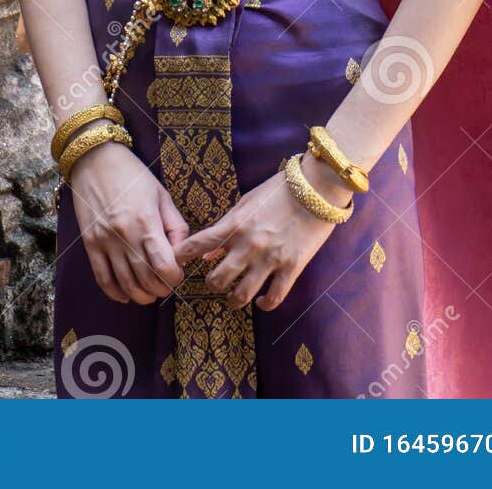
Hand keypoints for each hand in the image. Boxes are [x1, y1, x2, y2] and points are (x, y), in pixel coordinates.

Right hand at [68, 140, 189, 305]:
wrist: (95, 160)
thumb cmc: (133, 175)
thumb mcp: (162, 195)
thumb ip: (175, 226)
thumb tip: (181, 254)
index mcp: (146, 222)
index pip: (164, 266)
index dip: (175, 278)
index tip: (177, 274)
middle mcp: (125, 236)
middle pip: (147, 280)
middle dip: (160, 289)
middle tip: (165, 285)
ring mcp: (105, 242)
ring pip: (126, 284)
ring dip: (141, 296)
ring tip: (150, 292)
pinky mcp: (90, 244)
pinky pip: (102, 279)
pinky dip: (115, 293)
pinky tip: (126, 295)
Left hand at [175, 150, 354, 311]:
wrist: (317, 188)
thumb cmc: (279, 190)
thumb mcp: (247, 202)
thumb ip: (227, 226)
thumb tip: (209, 252)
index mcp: (234, 224)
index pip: (197, 245)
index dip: (181, 257)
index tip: (175, 263)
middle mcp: (248, 245)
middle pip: (217, 279)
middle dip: (212, 283)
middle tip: (216, 282)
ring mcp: (269, 259)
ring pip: (241, 295)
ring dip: (234, 300)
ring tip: (234, 297)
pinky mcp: (291, 268)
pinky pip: (273, 297)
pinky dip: (264, 304)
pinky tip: (262, 301)